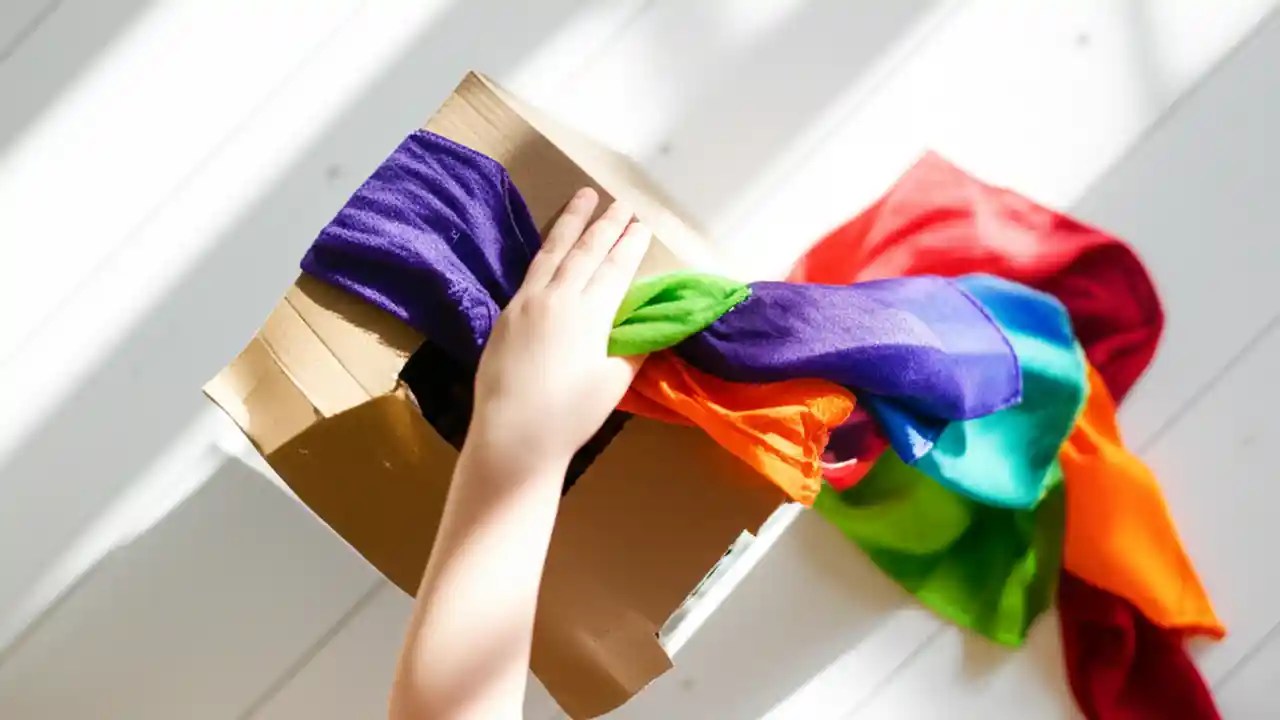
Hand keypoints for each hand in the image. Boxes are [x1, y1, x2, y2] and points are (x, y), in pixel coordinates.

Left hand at [469, 187, 651, 474]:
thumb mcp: (614, 382)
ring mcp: (527, 302)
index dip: (631, 244)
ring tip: (584, 197)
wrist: (512, 435)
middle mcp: (557, 298)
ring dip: (571, 222)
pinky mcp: (507, 314)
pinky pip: (532, 270)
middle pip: (586, 251)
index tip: (642, 224)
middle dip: (606, 224)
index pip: (616, 268)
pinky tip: (553, 243)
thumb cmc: (570, 415)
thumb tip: (647, 326)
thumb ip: (632, 348)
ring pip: (553, 251)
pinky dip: (547, 250)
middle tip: (621, 201)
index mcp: (589, 314)